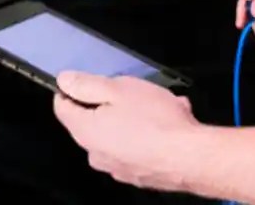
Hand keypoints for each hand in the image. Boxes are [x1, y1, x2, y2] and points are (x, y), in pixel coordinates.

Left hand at [52, 72, 201, 192]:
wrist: (193, 159)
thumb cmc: (156, 122)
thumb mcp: (118, 89)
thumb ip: (86, 84)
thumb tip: (63, 81)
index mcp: (85, 131)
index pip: (61, 106)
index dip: (71, 89)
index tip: (86, 80)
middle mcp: (96, 154)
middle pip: (91, 120)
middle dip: (110, 103)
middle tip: (133, 92)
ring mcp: (117, 167)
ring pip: (117, 133)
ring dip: (133, 118)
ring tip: (160, 106)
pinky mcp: (139, 174)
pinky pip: (136, 147)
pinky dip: (147, 135)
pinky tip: (169, 124)